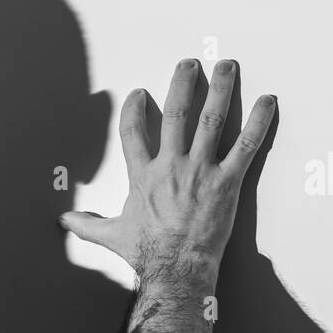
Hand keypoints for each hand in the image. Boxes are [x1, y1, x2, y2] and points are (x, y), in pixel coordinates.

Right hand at [61, 59, 275, 279]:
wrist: (176, 269)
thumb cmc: (146, 253)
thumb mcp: (112, 236)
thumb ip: (88, 225)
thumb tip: (64, 222)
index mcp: (143, 175)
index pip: (134, 132)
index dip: (136, 110)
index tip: (140, 94)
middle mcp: (171, 165)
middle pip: (177, 113)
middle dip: (183, 84)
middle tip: (190, 64)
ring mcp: (200, 171)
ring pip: (211, 120)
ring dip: (221, 89)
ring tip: (227, 66)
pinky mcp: (227, 182)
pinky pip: (246, 145)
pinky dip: (258, 121)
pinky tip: (267, 101)